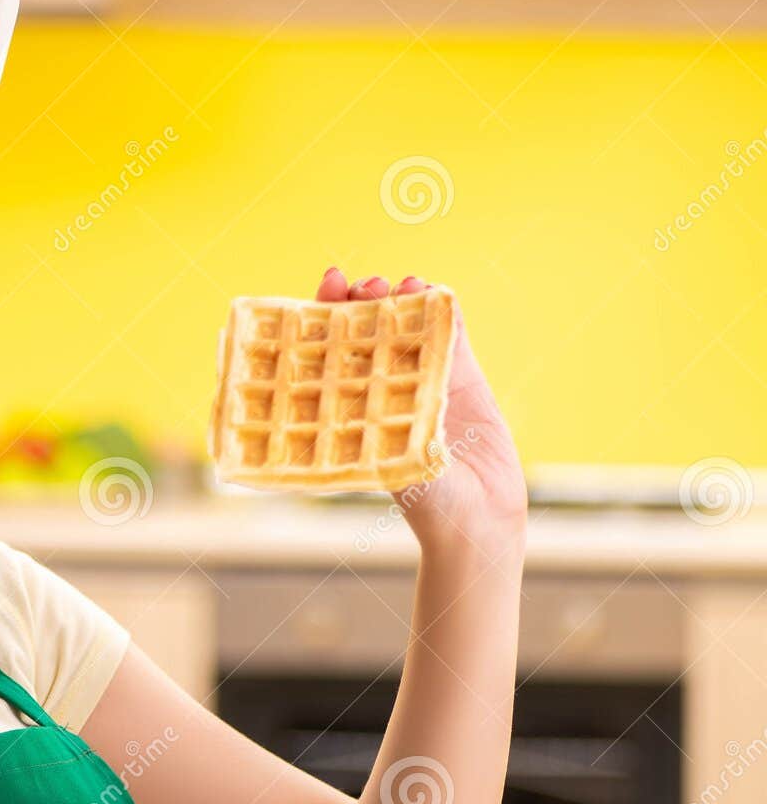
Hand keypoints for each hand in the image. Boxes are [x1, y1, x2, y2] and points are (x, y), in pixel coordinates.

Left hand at [317, 267, 527, 551]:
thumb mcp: (392, 471)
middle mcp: (383, 390)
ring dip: (398, 297)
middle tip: (358, 286)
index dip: (321, 320)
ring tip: (396, 283)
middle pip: (364, 331)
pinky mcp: (463, 375)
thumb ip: (382, 441)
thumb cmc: (428, 506)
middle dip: (359, 301)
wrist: (481, 520)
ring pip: (406, 323)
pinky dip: (441, 305)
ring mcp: (422, 379)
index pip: (329, 355)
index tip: (323, 291)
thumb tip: (361, 409)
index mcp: (353, 410)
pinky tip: (431, 288)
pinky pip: (451, 331)